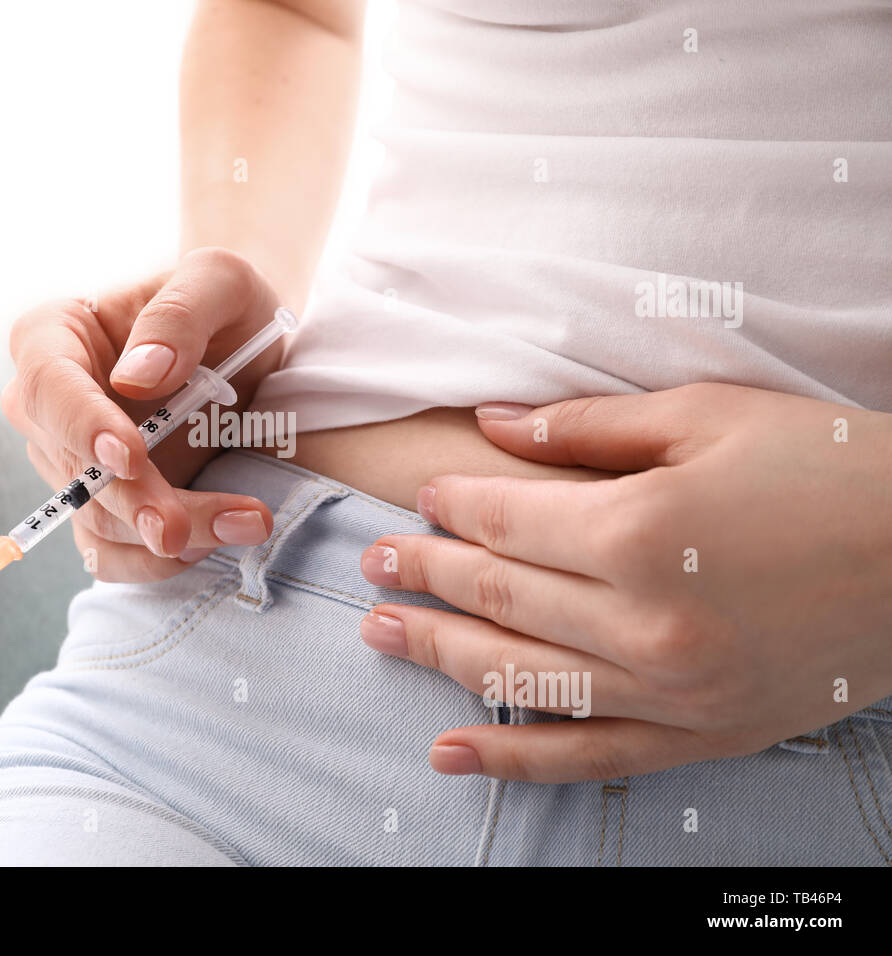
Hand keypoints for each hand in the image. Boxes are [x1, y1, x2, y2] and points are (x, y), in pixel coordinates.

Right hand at [2, 247, 279, 581]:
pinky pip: (109, 556)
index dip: (81, 426)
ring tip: (247, 522)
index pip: (46, 385)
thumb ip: (178, 315)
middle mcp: (49, 409)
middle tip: (183, 526)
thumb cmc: (220, 303)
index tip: (130, 456)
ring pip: (97, 519)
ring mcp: (73, 465)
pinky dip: (156, 564)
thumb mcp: (218, 282)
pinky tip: (214, 544)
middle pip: (69, 466)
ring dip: (164, 539)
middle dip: (131, 502)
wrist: (245, 347)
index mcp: (54, 338)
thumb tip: (136, 376)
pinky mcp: (107, 509)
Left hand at [359, 383, 891, 782]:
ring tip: (377, 635)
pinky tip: (448, 754)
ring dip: (438, 655)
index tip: (420, 498)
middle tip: (372, 561)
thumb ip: (587, 428)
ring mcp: (670, 691)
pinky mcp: (700, 737)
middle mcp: (645, 622)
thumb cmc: (829, 467)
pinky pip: (584, 756)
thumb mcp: (708, 419)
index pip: (506, 522)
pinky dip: (511, 758)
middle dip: (424, 574)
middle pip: (497, 597)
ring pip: (519, 679)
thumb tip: (493, 424)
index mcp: (642, 532)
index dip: (452, 507)